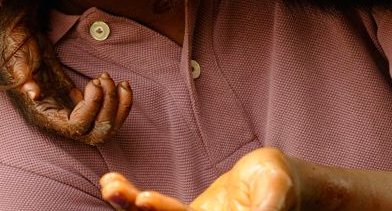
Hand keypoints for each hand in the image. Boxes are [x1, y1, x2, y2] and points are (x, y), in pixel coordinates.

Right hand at [3, 27, 131, 144]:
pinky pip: (103, 112)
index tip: (94, 83)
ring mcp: (69, 109)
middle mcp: (58, 117)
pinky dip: (118, 101)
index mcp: (43, 112)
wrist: (18, 36)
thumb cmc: (15, 46)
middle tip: (108, 80)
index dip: (92, 108)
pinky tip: (122, 83)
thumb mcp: (16, 57)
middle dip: (110, 109)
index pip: (76, 126)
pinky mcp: (77, 99)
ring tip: (119, 81)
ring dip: (119, 107)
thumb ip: (22, 75)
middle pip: (95, 134)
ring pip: (103, 126)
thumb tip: (33, 94)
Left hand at [100, 148, 297, 210]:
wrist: (282, 183)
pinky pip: (155, 210)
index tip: (142, 199)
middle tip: (111, 189)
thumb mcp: (276, 190)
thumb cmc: (283, 184)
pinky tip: (113, 183)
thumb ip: (266, 206)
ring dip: (128, 204)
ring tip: (108, 184)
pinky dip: (133, 199)